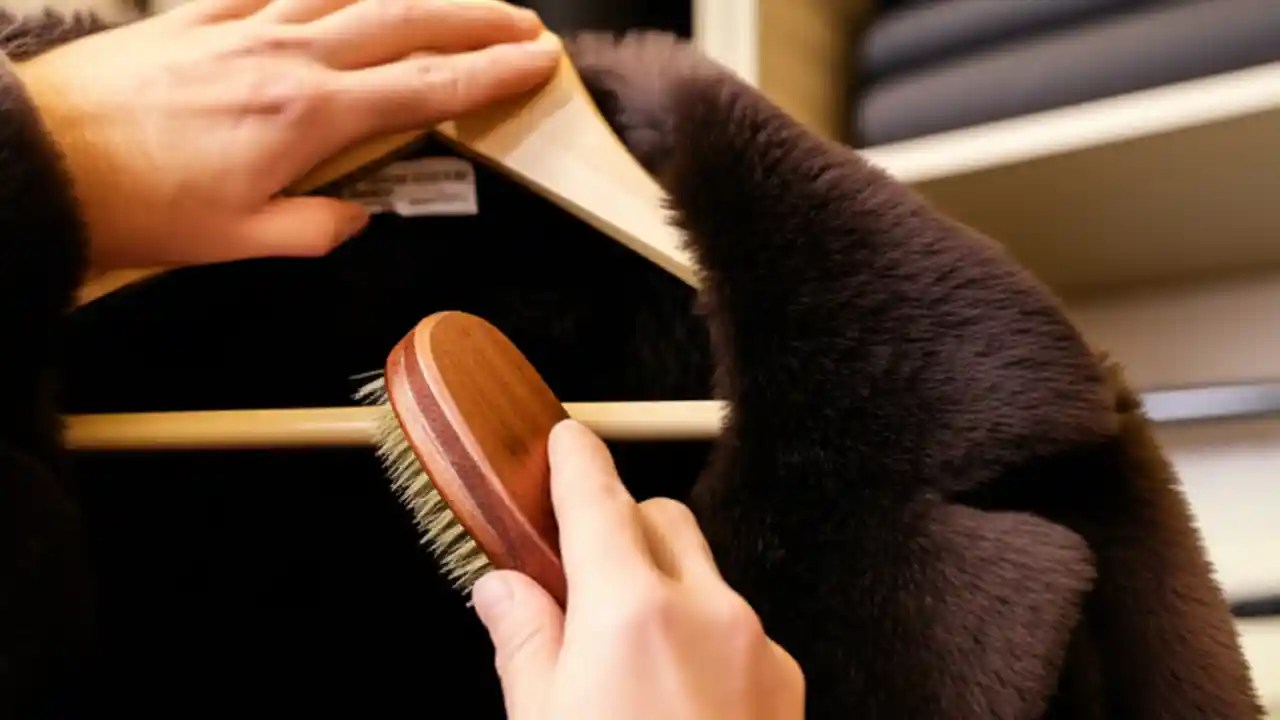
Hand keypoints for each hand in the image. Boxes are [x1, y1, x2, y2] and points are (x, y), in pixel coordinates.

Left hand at [13, 0, 560, 271]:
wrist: (43, 159)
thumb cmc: (135, 203)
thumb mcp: (241, 240)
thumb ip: (318, 226)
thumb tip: (358, 214)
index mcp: (309, 116)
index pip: (427, 87)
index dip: (491, 73)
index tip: (534, 61)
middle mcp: (287, 56)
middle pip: (406, 22)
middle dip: (476, 20)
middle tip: (522, 21)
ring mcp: (246, 24)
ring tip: (453, 2)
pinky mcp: (202, 14)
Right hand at [470, 419, 804, 719]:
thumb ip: (525, 641)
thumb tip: (504, 588)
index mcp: (631, 610)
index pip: (598, 496)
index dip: (573, 458)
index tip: (563, 439)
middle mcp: (706, 611)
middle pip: (661, 518)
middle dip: (621, 526)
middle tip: (579, 572)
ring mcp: (757, 646)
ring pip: (704, 574)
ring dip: (665, 585)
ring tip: (626, 655)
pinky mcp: (787, 683)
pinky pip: (739, 627)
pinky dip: (705, 635)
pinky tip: (677, 696)